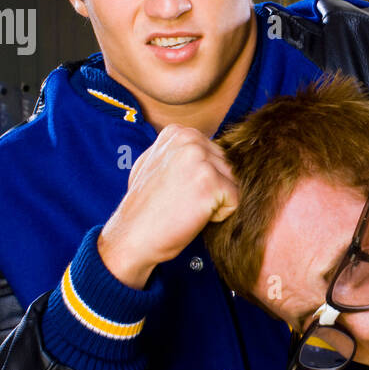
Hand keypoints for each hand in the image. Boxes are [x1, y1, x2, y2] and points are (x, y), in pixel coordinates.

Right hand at [97, 124, 237, 287]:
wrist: (133, 236)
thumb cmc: (145, 207)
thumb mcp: (154, 164)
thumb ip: (179, 152)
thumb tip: (203, 146)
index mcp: (179, 132)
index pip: (216, 154)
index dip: (202, 178)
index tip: (177, 189)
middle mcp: (190, 139)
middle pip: (228, 167)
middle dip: (213, 188)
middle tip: (183, 201)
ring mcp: (200, 160)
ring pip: (233, 183)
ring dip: (216, 201)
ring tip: (187, 207)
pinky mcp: (211, 183)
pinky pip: (236, 201)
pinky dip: (219, 215)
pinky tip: (192, 216)